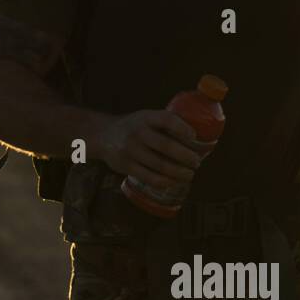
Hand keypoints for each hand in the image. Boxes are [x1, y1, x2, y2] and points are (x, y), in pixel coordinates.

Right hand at [90, 110, 207, 191]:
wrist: (102, 135)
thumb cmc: (133, 127)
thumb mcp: (145, 118)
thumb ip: (164, 125)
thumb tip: (196, 137)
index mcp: (145, 117)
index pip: (166, 119)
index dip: (182, 128)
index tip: (194, 137)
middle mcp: (137, 132)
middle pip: (166, 146)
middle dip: (186, 156)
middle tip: (197, 162)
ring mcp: (130, 150)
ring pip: (160, 165)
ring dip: (179, 172)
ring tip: (189, 174)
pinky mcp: (126, 165)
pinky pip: (149, 177)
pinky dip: (165, 181)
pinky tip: (173, 181)